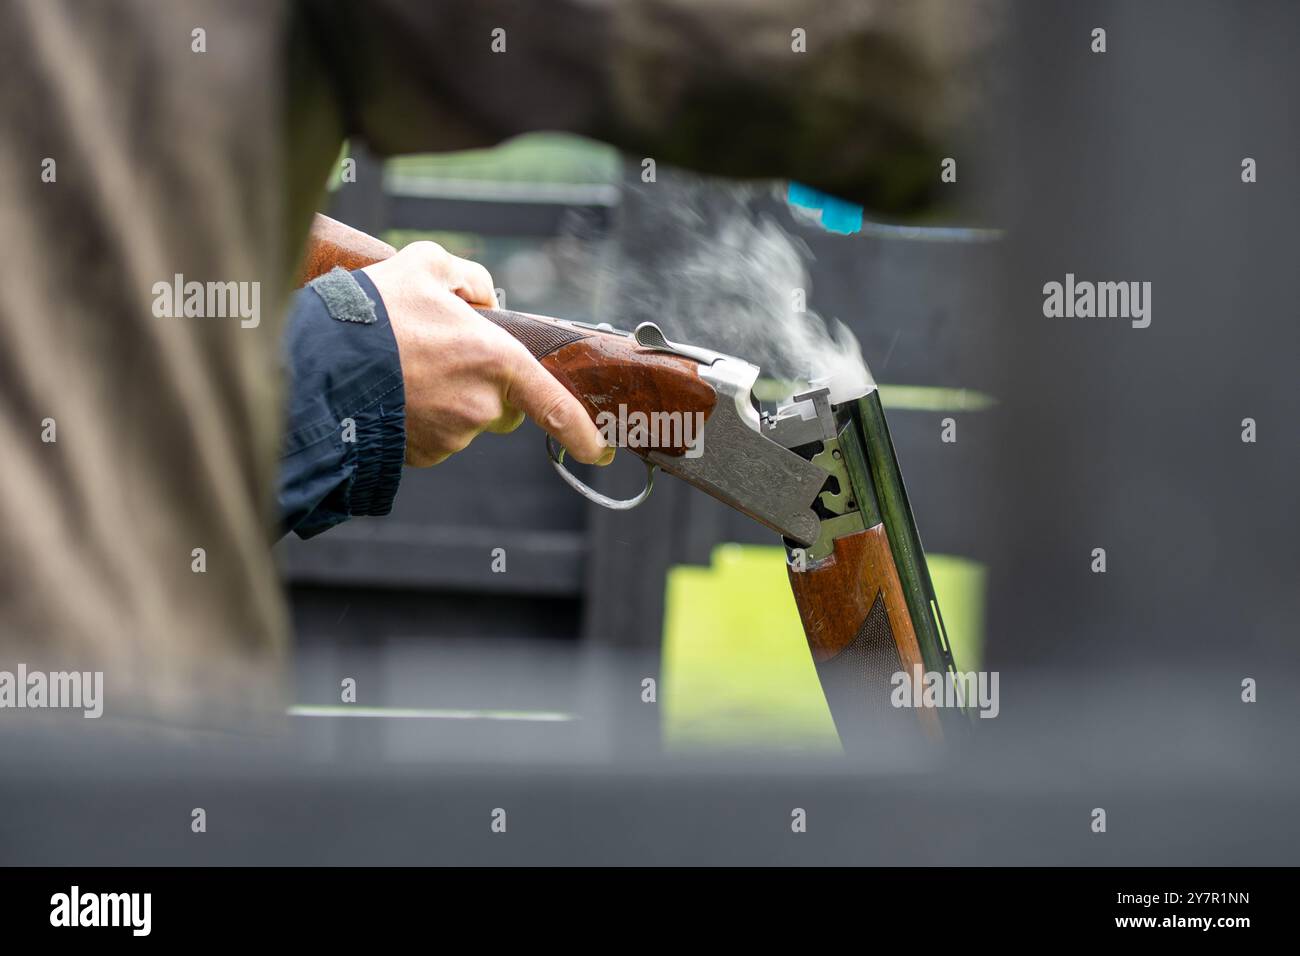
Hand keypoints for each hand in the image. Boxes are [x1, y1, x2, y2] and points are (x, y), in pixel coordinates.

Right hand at [362, 242, 613, 467]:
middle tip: (441, 357)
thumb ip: (468, 278)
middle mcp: (481, 406)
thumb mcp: (423, 265)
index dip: (579, 430)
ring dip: (446, 400)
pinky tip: (394, 395)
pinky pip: (435, 438)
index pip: (553, 404)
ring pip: (466, 422)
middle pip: (503, 407)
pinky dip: (421, 419)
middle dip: (485, 388)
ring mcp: (452, 436)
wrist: (317, 365)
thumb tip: (485, 298)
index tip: (596, 448)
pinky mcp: (423, 455)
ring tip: (405, 370)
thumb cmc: (373, 313)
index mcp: (496, 360)